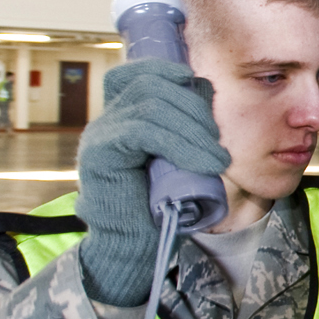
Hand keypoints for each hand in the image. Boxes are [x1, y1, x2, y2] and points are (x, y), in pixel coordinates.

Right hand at [75, 61, 228, 304]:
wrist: (134, 247)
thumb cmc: (160, 206)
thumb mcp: (177, 157)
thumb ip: (182, 125)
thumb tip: (204, 89)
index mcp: (121, 117)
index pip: (136, 72)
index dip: (169, 71)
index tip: (202, 91)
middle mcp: (106, 120)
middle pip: (150, 84)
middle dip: (194, 107)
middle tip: (218, 143)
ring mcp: (99, 135)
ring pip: (151, 105)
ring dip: (194, 129)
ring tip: (218, 159)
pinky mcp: (100, 154)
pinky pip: (143, 131)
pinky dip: (181, 144)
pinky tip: (205, 164)